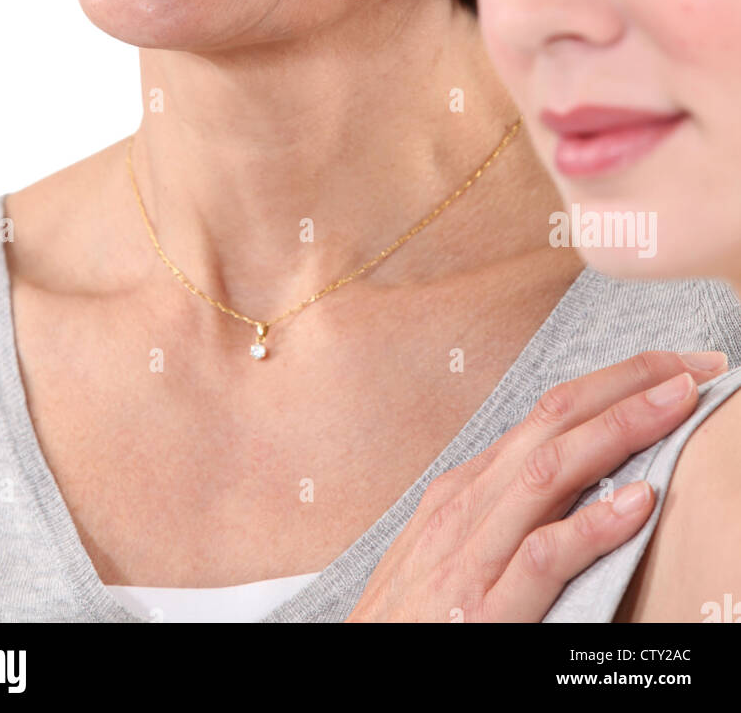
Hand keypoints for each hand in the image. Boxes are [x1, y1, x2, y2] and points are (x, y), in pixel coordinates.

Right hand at [345, 350, 726, 621]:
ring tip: (678, 404)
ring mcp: (471, 557)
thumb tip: (571, 480)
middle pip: (553, 423)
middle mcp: (466, 508)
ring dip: (620, 430)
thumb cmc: (408, 621)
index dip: (613, 385)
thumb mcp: (448, 549)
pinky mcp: (483, 613)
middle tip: (693, 366)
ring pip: (550, 472)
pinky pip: (542, 557)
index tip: (669, 370)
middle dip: (627, 386)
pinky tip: (637, 503)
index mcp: (463, 490)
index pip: (547, 415)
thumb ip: (500, 513)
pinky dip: (591, 525)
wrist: (347, 674)